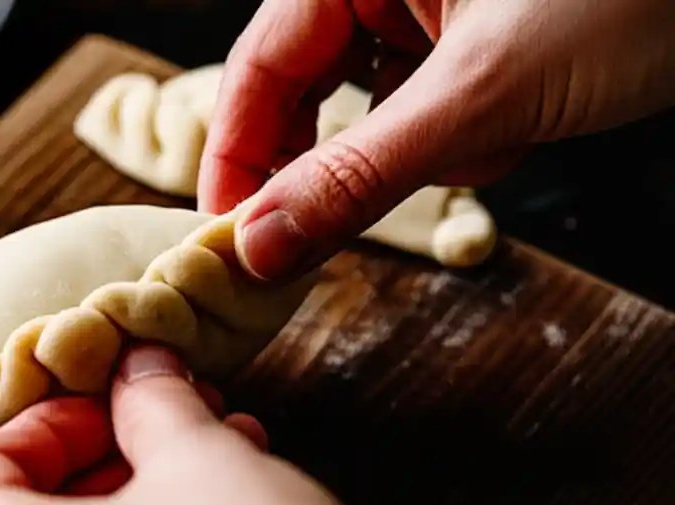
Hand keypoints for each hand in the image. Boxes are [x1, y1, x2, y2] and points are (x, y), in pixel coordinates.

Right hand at [199, 0, 674, 280]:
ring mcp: (428, 7)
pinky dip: (460, 140)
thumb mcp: (485, 94)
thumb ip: (361, 174)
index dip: (237, 158)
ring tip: (486, 142)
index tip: (230, 242)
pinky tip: (511, 133)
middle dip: (336, 159)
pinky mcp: (471, 39)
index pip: (257, 66)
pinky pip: (424, 109)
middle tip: (318, 237)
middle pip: (304, 89)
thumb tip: (262, 244)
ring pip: (369, 107)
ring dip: (416, 151)